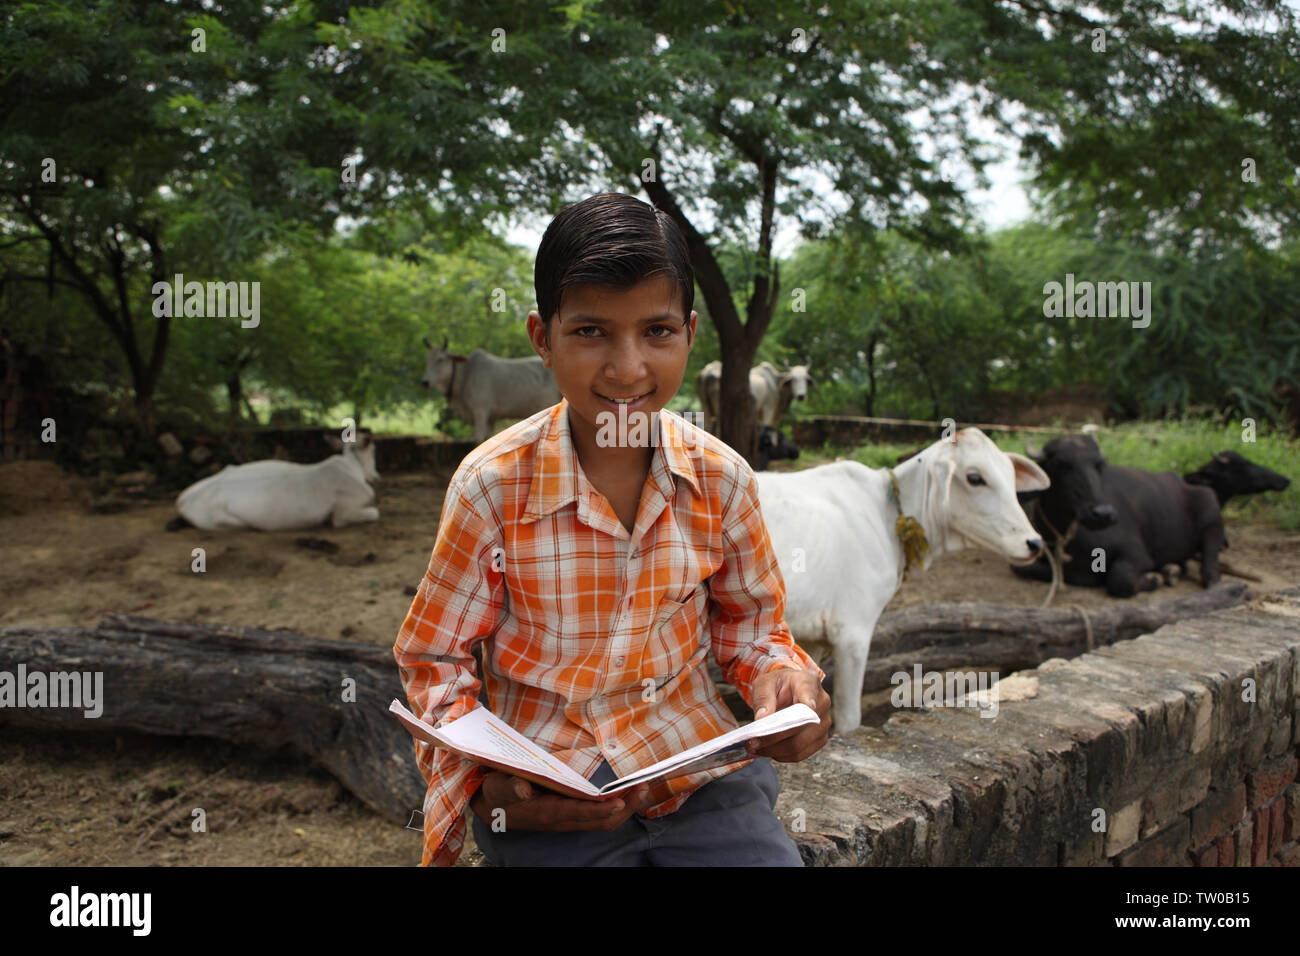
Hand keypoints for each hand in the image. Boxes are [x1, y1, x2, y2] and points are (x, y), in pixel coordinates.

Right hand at [470, 771, 653, 831]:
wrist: (490, 805)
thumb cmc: (495, 792)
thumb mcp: (497, 787)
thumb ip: (509, 787)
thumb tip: (524, 788)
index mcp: (545, 812)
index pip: (579, 813)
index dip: (601, 809)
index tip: (620, 800)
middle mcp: (561, 819)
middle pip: (600, 822)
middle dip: (625, 809)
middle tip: (643, 788)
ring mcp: (567, 818)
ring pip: (602, 821)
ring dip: (625, 808)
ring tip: (642, 789)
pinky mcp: (570, 813)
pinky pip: (598, 815)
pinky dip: (616, 805)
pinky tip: (627, 792)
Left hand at [744, 668, 830, 761]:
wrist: (790, 689)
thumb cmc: (780, 685)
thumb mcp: (766, 683)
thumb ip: (764, 698)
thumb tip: (762, 719)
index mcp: (809, 683)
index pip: (809, 699)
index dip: (801, 712)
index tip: (788, 720)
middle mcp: (822, 704)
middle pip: (798, 729)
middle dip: (772, 739)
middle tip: (752, 742)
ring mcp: (823, 723)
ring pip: (798, 746)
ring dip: (774, 750)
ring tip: (756, 747)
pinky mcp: (820, 739)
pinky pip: (800, 754)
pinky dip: (781, 755)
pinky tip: (768, 749)